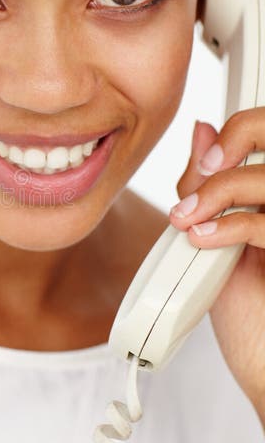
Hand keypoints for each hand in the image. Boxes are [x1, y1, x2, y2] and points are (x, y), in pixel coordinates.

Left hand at [168, 109, 264, 429]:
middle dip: (241, 137)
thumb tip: (202, 130)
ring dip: (222, 192)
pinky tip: (205, 241)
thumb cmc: (251, 315)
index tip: (207, 157)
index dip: (244, 127)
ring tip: (191, 222)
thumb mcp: (219, 240)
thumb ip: (211, 186)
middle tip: (205, 173)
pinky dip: (232, 226)